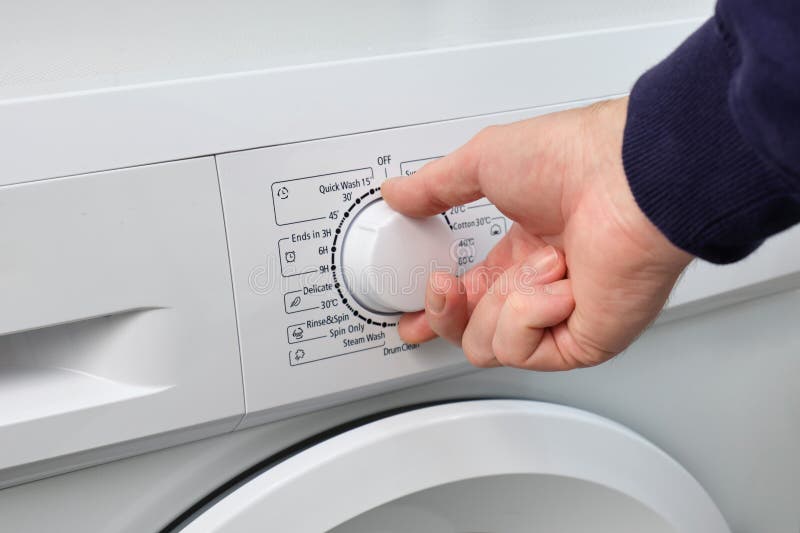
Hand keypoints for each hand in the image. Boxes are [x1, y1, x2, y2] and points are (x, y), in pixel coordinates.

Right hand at [382, 98, 691, 369]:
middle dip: (447, 314)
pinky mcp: (583, 341)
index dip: (438, 313)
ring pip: (490, 346)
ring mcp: (563, 317)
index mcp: (522, 251)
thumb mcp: (483, 161)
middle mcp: (542, 288)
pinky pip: (524, 350)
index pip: (472, 296)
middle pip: (472, 333)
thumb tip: (397, 194)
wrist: (629, 177)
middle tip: (446, 285)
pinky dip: (530, 312)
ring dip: (505, 299)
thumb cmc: (573, 159)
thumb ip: (434, 186)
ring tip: (546, 261)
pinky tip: (560, 284)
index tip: (412, 323)